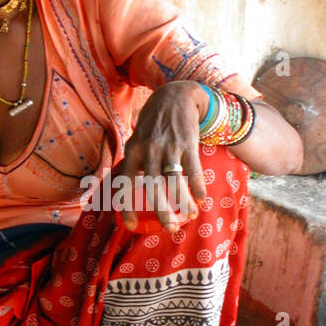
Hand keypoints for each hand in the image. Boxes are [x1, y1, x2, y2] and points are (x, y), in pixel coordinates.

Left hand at [116, 81, 209, 233]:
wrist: (175, 97)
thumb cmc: (153, 124)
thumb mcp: (137, 139)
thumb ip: (134, 162)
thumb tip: (129, 189)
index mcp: (132, 152)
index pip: (125, 184)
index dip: (126, 207)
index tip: (132, 226)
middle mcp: (148, 151)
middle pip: (153, 188)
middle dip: (163, 212)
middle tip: (171, 229)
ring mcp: (168, 147)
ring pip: (174, 181)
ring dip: (183, 202)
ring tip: (190, 215)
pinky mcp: (187, 143)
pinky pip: (193, 170)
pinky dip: (197, 186)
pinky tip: (201, 198)